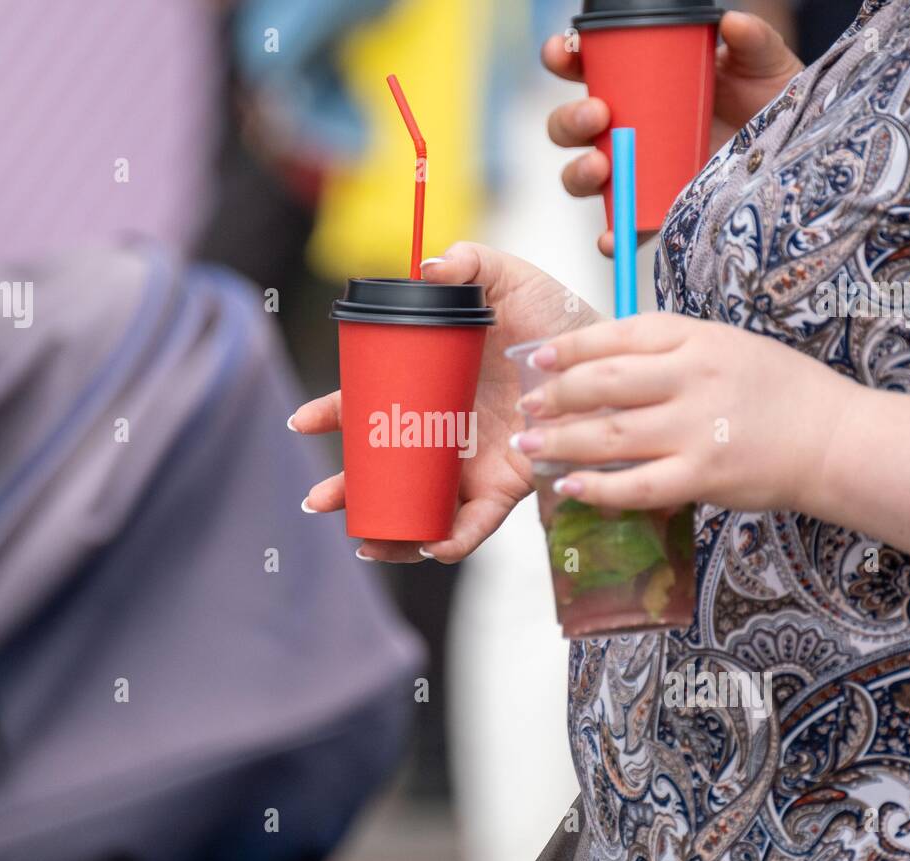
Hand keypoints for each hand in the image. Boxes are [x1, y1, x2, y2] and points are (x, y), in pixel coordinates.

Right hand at [290, 242, 603, 562]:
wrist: (606, 355)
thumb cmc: (555, 316)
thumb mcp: (507, 279)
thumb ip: (469, 263)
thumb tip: (427, 269)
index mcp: (430, 386)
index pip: (368, 404)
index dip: (333, 413)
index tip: (303, 422)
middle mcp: (443, 430)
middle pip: (382, 465)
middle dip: (345, 488)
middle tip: (318, 500)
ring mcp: (471, 463)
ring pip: (417, 506)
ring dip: (387, 529)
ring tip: (363, 540)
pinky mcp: (506, 487)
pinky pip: (473, 524)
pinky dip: (450, 542)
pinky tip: (429, 548)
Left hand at [507, 314, 854, 513]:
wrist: (835, 438)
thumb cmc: (779, 391)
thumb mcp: (727, 346)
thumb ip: (670, 350)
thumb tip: (602, 360)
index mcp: (698, 339)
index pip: (619, 335)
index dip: (570, 348)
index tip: (537, 358)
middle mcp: (694, 378)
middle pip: (604, 383)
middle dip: (554, 396)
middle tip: (525, 406)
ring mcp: (697, 428)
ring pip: (610, 434)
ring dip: (560, 442)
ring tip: (528, 447)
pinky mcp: (704, 475)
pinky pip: (637, 485)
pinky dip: (597, 488)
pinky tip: (568, 487)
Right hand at [542, 11, 803, 254]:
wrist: (797, 157)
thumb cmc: (772, 102)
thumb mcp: (764, 64)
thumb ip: (752, 40)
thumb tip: (731, 22)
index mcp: (639, 85)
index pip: (587, 69)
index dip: (565, 59)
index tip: (564, 53)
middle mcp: (627, 130)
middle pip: (571, 127)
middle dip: (569, 120)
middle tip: (597, 114)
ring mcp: (636, 174)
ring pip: (582, 176)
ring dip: (578, 171)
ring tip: (601, 167)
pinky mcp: (654, 214)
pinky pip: (619, 231)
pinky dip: (609, 237)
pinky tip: (611, 237)